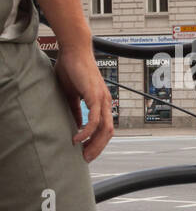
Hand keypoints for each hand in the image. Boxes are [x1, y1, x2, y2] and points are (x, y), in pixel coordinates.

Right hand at [54, 46, 113, 160]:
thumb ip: (75, 109)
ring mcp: (103, 100)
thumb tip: (75, 124)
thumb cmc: (72, 70)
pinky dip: (86, 131)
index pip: (105, 128)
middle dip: (97, 148)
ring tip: (82, 152)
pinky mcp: (95, 96)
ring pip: (104, 129)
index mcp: (102, 103)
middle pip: (108, 133)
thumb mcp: (72, 94)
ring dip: (94, 144)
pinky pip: (94, 119)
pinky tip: (77, 138)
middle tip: (85, 159)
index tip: (86, 152)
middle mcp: (106, 103)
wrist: (74, 51)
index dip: (97, 142)